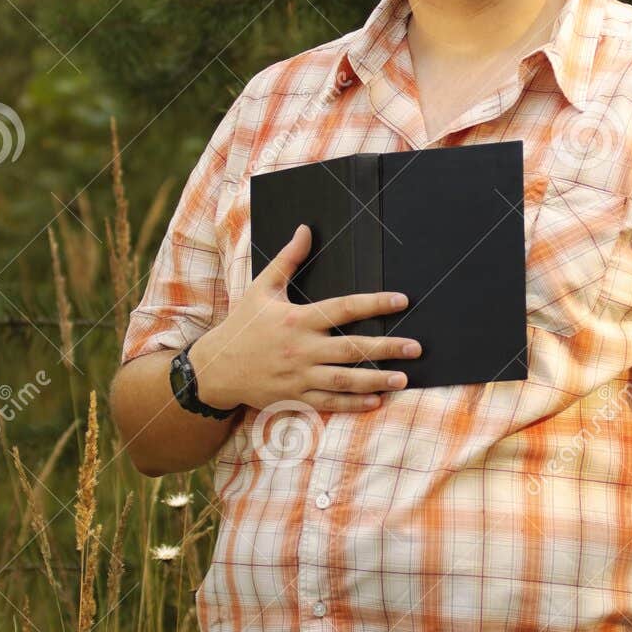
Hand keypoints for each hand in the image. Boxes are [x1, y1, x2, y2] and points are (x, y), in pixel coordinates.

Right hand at [190, 222, 421, 412]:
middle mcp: (302, 349)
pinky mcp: (295, 396)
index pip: (344, 308)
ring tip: (404, 379)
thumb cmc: (243, 325)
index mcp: (297, 319)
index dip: (374, 304)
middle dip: (386, 348)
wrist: (216, 368)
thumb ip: (288, 260)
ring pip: (344, 380)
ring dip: (376, 379)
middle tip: (416, 348)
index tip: (401, 301)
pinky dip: (353, 403)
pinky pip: (329, 402)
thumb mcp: (262, 288)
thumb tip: (305, 229)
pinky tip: (376, 400)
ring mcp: (299, 376)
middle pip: (351, 348)